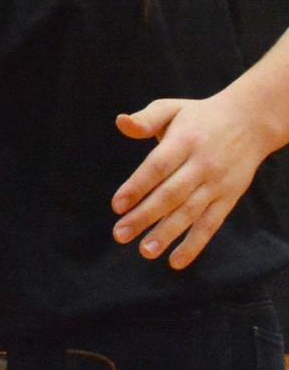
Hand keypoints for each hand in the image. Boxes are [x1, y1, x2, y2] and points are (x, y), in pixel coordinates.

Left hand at [113, 96, 272, 268]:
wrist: (251, 120)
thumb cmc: (200, 116)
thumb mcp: (172, 109)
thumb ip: (145, 119)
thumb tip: (120, 122)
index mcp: (184, 141)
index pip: (157, 167)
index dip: (137, 187)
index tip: (117, 206)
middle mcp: (202, 164)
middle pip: (171, 194)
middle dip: (144, 217)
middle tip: (120, 235)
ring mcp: (217, 183)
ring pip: (190, 212)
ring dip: (167, 234)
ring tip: (145, 252)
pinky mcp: (229, 197)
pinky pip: (211, 224)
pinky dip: (195, 244)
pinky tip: (176, 261)